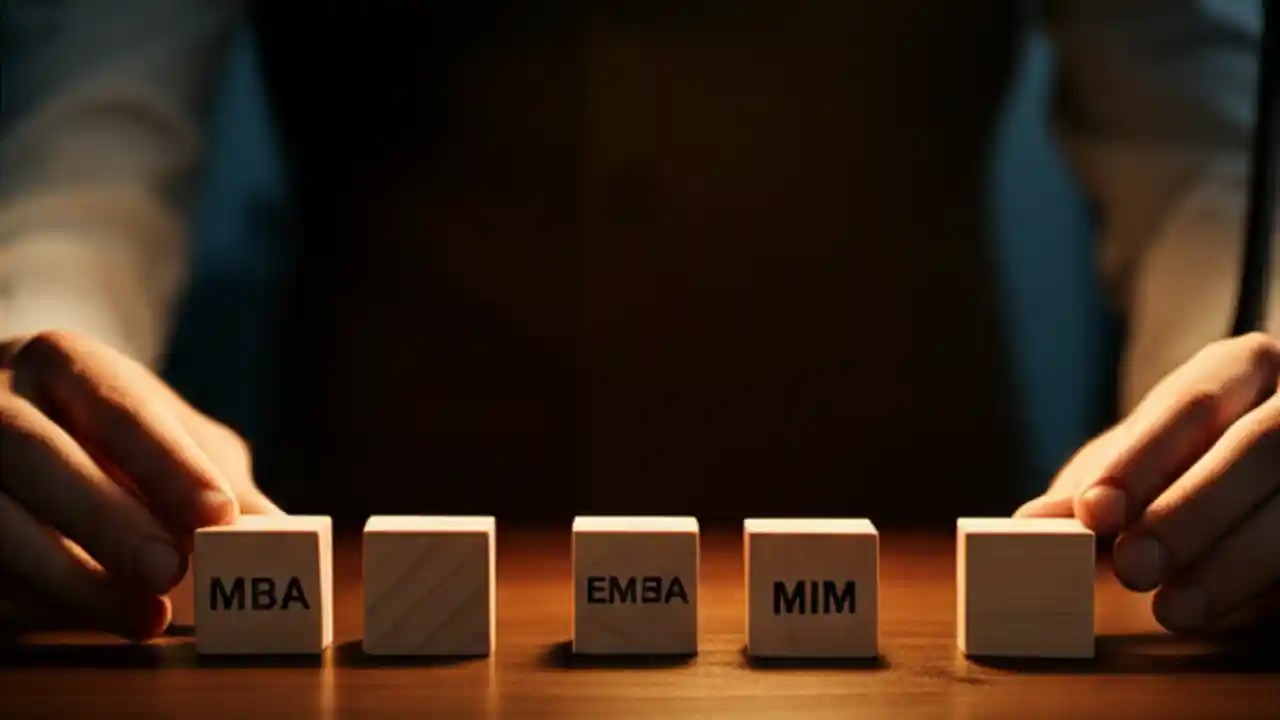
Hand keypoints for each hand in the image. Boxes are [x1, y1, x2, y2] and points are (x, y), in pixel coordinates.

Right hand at [0, 330, 279, 639]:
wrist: (14, 428)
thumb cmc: (111, 434)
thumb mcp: (169, 436)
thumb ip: (219, 480)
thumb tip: (283, 535)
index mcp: (65, 363)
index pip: (117, 407)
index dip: (166, 463)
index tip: (217, 514)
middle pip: (36, 455)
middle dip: (106, 519)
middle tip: (169, 572)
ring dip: (70, 578)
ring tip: (146, 617)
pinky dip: (39, 601)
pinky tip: (95, 618)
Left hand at [1017, 332, 1279, 632]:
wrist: (1264, 483)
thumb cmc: (1185, 469)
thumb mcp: (1137, 470)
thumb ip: (1090, 492)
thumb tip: (1028, 524)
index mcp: (1244, 366)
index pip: (1193, 404)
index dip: (1143, 459)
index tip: (1097, 511)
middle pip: (1261, 448)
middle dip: (1192, 512)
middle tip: (1133, 567)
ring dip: (1239, 562)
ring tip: (1175, 610)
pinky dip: (1277, 588)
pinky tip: (1235, 615)